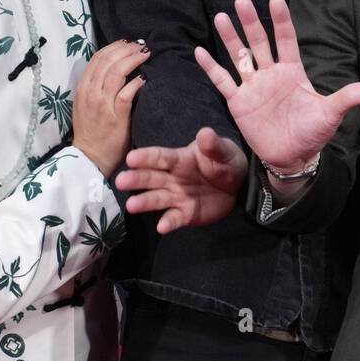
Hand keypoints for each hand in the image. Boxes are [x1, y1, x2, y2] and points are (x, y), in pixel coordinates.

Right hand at [71, 39, 149, 176]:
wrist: (89, 157)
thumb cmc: (92, 129)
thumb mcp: (86, 103)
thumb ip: (97, 85)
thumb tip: (116, 65)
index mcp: (83, 88)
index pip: (97, 58)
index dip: (115, 46)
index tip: (129, 42)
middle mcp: (90, 93)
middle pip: (108, 61)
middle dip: (126, 49)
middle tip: (142, 46)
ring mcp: (102, 105)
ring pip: (116, 73)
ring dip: (133, 60)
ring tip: (146, 55)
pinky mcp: (115, 117)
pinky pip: (126, 94)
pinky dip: (136, 83)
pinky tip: (144, 78)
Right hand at [115, 127, 248, 231]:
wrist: (238, 185)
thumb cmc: (226, 162)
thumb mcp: (224, 151)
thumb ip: (213, 145)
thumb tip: (205, 133)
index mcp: (180, 159)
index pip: (160, 157)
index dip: (146, 157)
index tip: (131, 158)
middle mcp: (172, 178)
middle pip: (151, 178)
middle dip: (136, 179)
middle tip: (120, 181)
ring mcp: (177, 197)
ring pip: (156, 199)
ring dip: (144, 202)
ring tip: (131, 206)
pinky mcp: (185, 214)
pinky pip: (174, 218)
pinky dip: (168, 223)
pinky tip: (162, 227)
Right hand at [194, 0, 359, 174]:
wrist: (292, 157)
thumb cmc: (312, 132)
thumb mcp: (330, 114)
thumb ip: (345, 98)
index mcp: (293, 72)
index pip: (286, 40)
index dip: (281, 21)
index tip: (275, 0)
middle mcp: (271, 74)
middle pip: (259, 42)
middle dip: (251, 22)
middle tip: (242, 0)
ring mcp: (253, 86)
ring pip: (239, 56)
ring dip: (230, 38)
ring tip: (221, 17)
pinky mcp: (239, 102)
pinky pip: (223, 81)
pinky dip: (211, 67)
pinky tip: (200, 51)